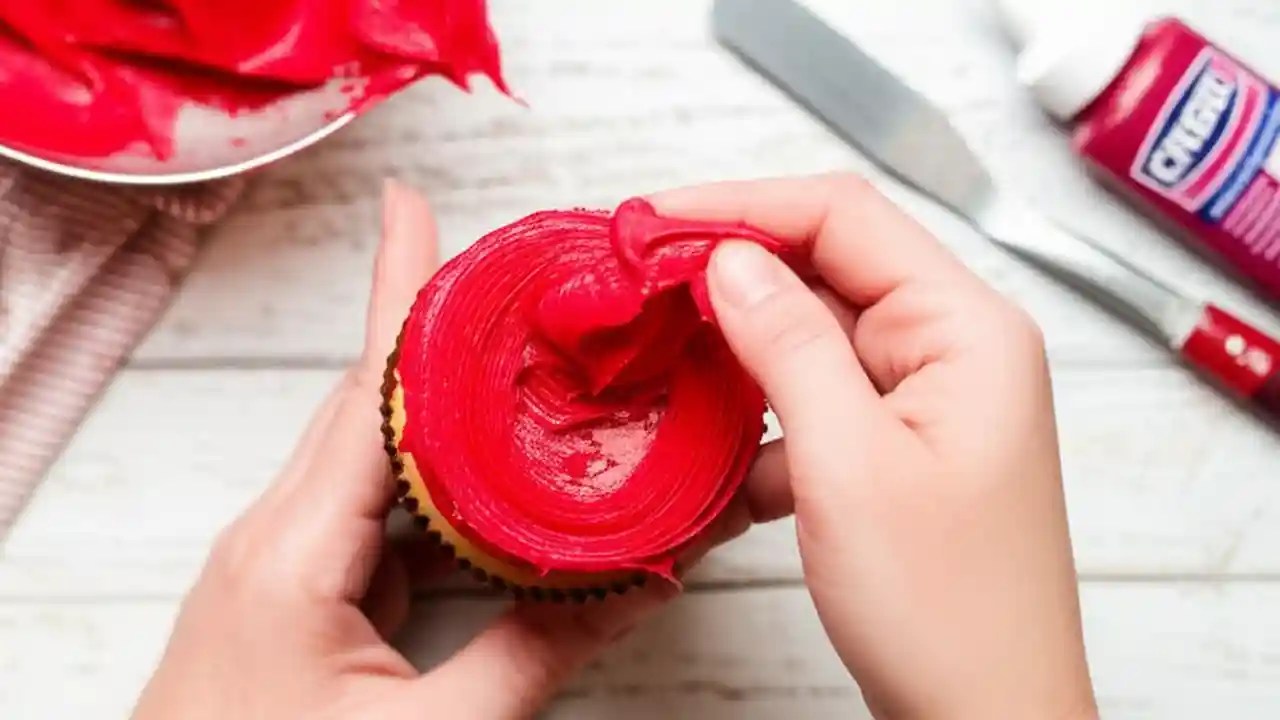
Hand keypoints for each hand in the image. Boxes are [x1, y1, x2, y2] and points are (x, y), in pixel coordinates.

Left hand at [131, 181, 761, 719]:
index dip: (399, 294)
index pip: (368, 393)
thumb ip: (535, 655)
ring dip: (450, 419)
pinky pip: (380, 516)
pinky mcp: (300, 591)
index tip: (412, 208)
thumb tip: (635, 584)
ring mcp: (285, 563)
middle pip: (372, 404)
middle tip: (519, 287)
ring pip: (379, 459)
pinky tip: (496, 497)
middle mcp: (278, 536)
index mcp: (293, 553)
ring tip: (528, 382)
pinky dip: (439, 493)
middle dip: (443, 337)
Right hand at [652, 175, 1096, 718]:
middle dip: (730, 273)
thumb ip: (789, 346)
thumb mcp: (848, 466)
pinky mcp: (897, 444)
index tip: (652, 222)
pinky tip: (721, 449)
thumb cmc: (946, 612)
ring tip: (663, 355)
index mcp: (967, 330)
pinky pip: (816, 396)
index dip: (740, 206)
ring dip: (740, 346)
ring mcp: (926, 398)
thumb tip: (728, 261)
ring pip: (814, 334)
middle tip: (639, 284)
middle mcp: (954, 348)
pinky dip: (762, 412)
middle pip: (827, 266)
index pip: (844, 217)